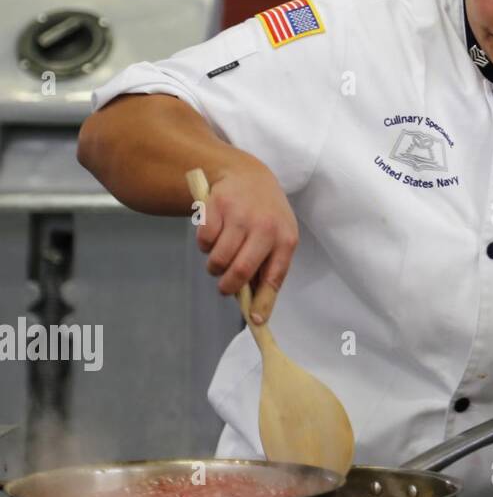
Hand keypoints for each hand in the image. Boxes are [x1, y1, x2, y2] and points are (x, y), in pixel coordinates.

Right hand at [196, 156, 298, 323]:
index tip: (255, 320)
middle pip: (239, 271)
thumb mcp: (278, 238)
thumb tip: (257, 313)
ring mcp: (240, 215)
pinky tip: (215, 234)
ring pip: (217, 259)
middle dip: (228, 287)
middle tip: (225, 286)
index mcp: (285, 239)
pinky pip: (203, 242)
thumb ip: (268, 270)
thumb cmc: (266, 216)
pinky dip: (204, 246)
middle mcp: (265, 227)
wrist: (249, 175)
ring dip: (214, 266)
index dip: (263, 302)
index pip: (273, 278)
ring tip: (221, 256)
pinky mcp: (216, 205)